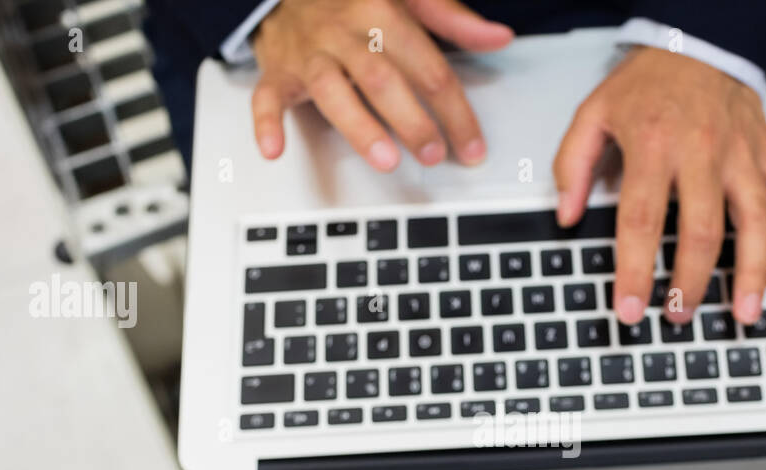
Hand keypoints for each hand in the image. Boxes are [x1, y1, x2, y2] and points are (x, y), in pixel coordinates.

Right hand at [250, 0, 513, 169]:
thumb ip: (453, 18)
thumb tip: (498, 37)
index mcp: (380, 9)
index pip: (428, 66)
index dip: (455, 109)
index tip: (471, 144)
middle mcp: (343, 32)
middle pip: (382, 79)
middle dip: (412, 120)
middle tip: (434, 154)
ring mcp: (309, 54)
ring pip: (332, 91)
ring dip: (359, 127)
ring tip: (386, 159)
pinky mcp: (278, 72)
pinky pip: (267, 97)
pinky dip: (266, 124)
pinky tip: (274, 150)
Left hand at [554, 48, 765, 325]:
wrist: (697, 39)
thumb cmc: (647, 82)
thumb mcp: (594, 114)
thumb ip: (573, 166)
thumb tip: (567, 215)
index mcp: (654, 146)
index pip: (641, 220)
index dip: (634, 270)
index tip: (629, 308)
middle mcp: (702, 152)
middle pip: (702, 230)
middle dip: (691, 282)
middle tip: (678, 317)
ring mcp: (741, 155)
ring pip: (755, 220)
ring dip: (753, 271)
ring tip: (747, 312)